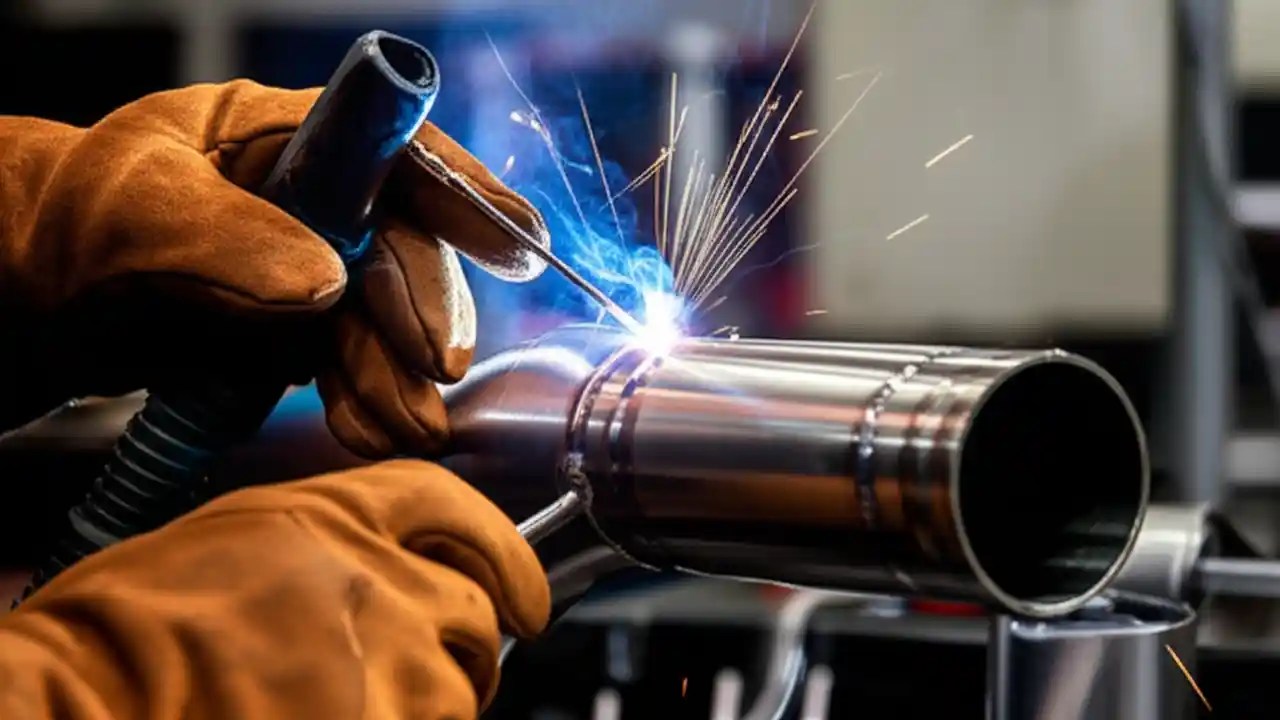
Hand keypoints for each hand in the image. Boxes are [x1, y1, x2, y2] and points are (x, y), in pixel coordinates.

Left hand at [0, 81, 548, 455]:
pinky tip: (368, 428)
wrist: (30, 297)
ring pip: (385, 320)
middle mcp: (316, 198)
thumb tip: (326, 283)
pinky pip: (352, 365)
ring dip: (399, 378)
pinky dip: (365, 400)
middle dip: (424, 317)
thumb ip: (224, 238)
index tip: (515, 241)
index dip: (463, 194)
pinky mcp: (301, 329)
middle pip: (404, 250)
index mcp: (286, 134)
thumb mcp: (134, 211)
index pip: (398, 152)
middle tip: (436, 374)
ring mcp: (312, 265)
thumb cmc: (69, 220)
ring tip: (404, 428)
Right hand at [0, 460, 549, 718]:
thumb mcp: (233, 546)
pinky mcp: (378, 719)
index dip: (504, 554)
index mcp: (326, 517)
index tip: (524, 595)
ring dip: (435, 709)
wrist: (75, 700)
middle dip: (468, 652)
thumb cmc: (124, 633)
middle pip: (471, 610)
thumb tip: (386, 583)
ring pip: (460, 689)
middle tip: (443, 679)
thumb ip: (325, 554)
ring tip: (371, 713)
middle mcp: (369, 575)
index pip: (451, 508)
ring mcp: (381, 655)